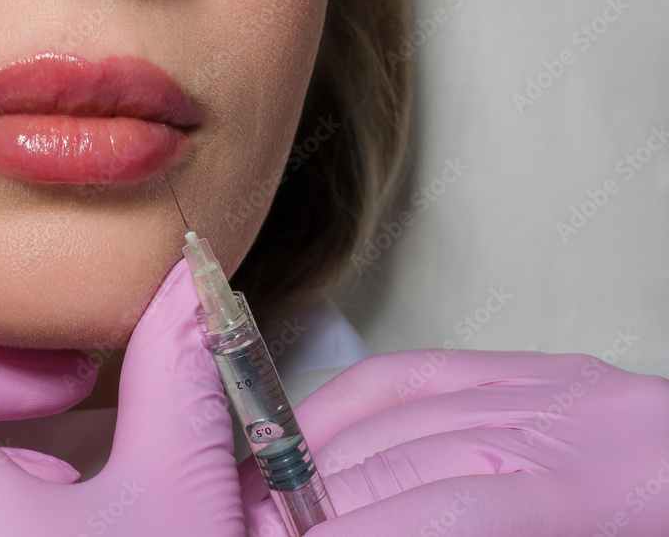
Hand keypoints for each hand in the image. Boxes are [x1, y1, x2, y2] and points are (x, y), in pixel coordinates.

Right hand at [241, 348, 668, 535]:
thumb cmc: (662, 521)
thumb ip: (471, 531)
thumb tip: (371, 526)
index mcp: (607, 494)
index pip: (451, 510)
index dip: (353, 529)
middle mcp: (571, 424)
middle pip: (412, 457)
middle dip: (322, 500)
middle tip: (261, 526)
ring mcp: (550, 385)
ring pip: (404, 409)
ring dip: (322, 456)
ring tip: (269, 493)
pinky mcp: (535, 369)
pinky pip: (420, 372)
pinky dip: (353, 399)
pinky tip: (308, 429)